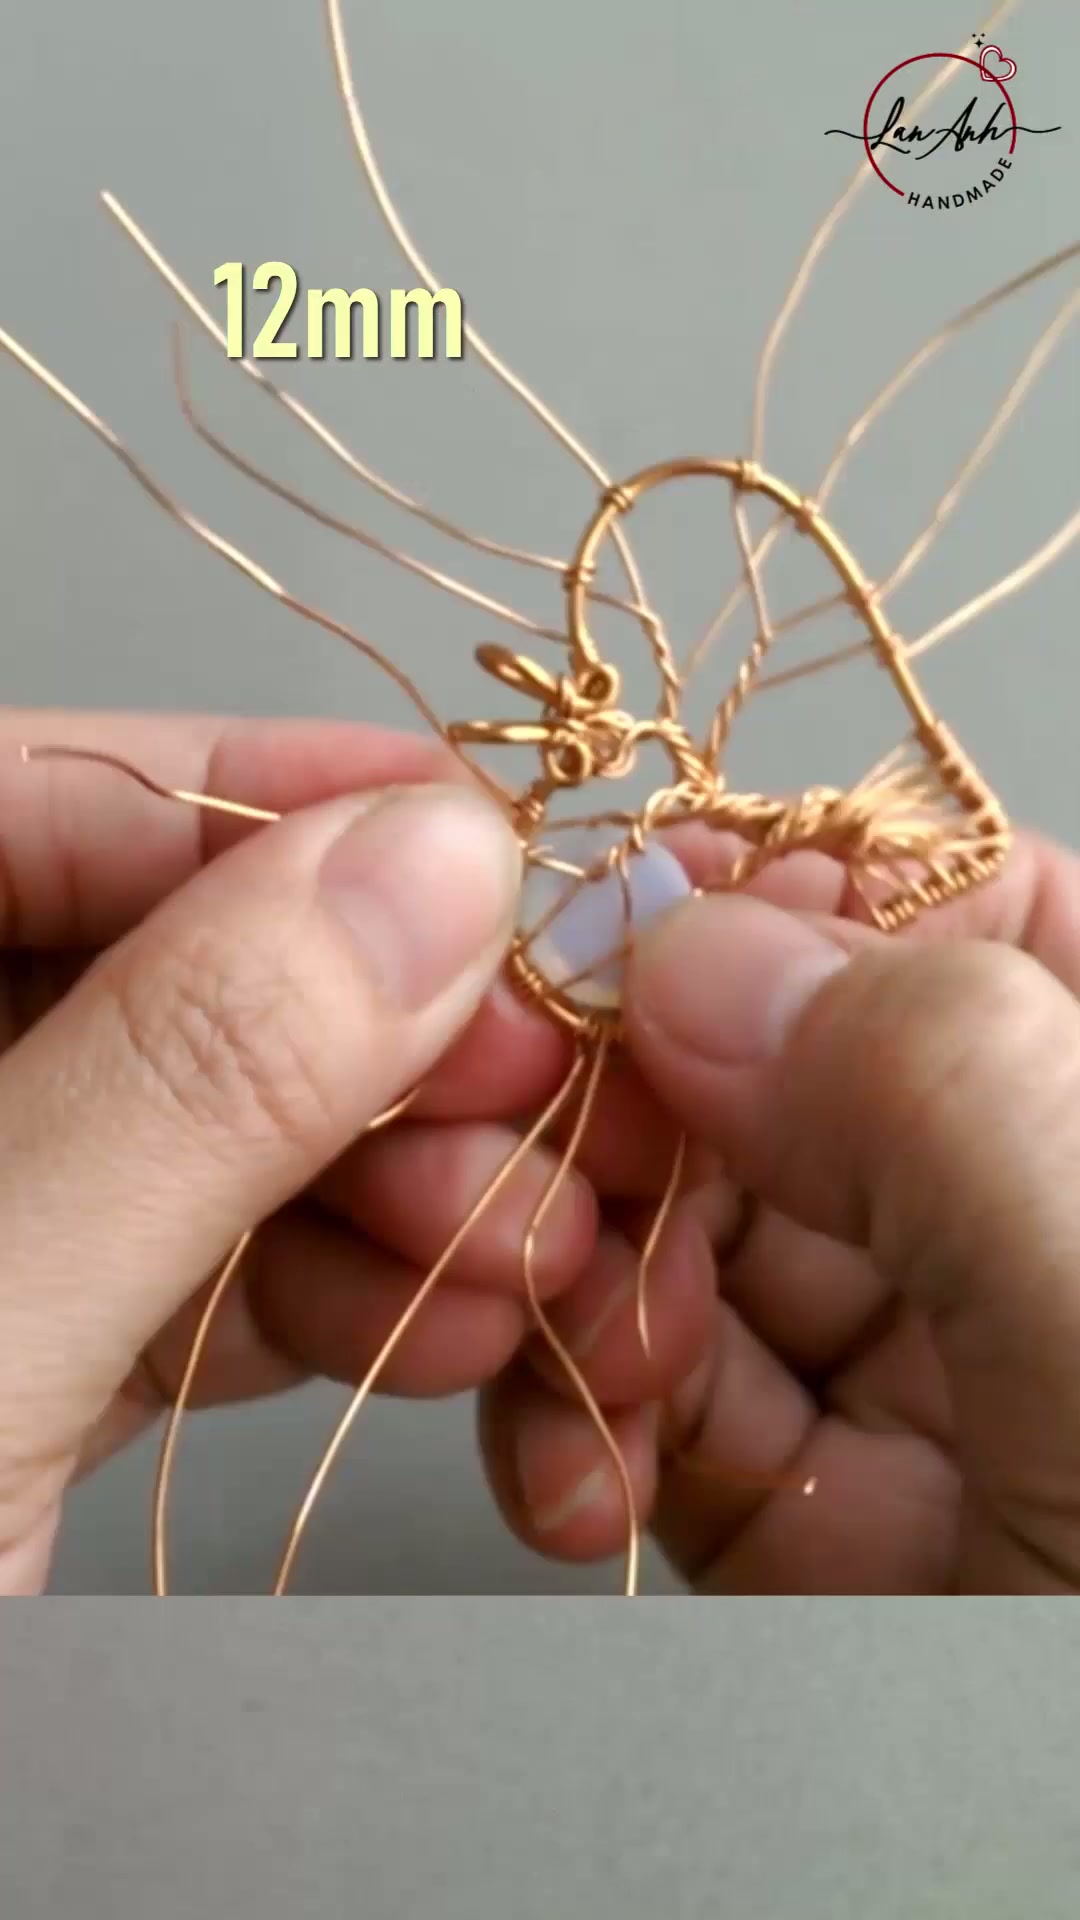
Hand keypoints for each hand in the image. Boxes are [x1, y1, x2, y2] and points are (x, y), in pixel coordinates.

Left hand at [0, 709, 600, 1593]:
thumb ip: (178, 1088)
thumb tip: (414, 870)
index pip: (11, 804)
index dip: (249, 801)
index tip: (461, 844)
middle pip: (147, 964)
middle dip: (372, 1027)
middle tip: (541, 1082)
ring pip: (213, 1126)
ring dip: (402, 1171)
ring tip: (536, 1242)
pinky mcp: (37, 1367)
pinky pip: (218, 1270)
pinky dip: (359, 1282)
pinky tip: (468, 1309)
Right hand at [481, 831, 1079, 1592]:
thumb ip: (939, 1100)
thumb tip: (696, 948)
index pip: (954, 906)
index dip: (774, 893)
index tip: (620, 932)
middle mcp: (1010, 1221)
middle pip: (777, 1069)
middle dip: (621, 1104)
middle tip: (522, 1145)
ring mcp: (915, 1377)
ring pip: (680, 1230)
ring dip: (566, 1263)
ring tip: (540, 1319)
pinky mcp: (811, 1522)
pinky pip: (652, 1412)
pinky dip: (569, 1421)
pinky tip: (577, 1469)